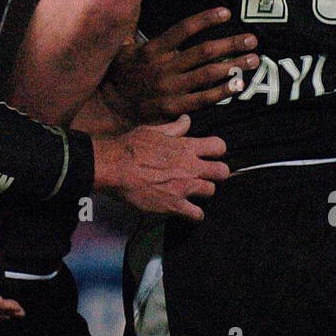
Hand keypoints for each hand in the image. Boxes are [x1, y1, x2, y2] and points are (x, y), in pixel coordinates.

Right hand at [92, 115, 228, 219]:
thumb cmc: (130, 148)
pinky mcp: (174, 205)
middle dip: (217, 172)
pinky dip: (195, 213)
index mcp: (185, 147)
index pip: (219, 146)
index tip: (211, 154)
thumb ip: (174, 128)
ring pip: (211, 191)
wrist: (114, 168)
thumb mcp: (153, 130)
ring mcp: (184, 187)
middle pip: (222, 171)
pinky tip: (188, 210)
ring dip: (203, 191)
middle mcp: (190, 167)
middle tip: (207, 174)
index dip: (217, 150)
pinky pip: (197, 214)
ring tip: (194, 191)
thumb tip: (187, 120)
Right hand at [101, 7, 258, 124]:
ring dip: (234, 66)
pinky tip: (239, 84)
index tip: (227, 13)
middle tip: (252, 39)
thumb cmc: (122, 73)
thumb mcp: (124, 48)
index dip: (206, 19)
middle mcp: (163, 67)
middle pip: (203, 52)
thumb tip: (135, 4)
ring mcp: (170, 88)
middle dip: (231, 44)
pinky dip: (222, 91)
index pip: (183, 29)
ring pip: (208, 74)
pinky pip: (203, 99)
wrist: (113, 106)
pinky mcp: (174, 107)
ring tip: (253, 59)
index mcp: (153, 50)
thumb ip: (137, 30)